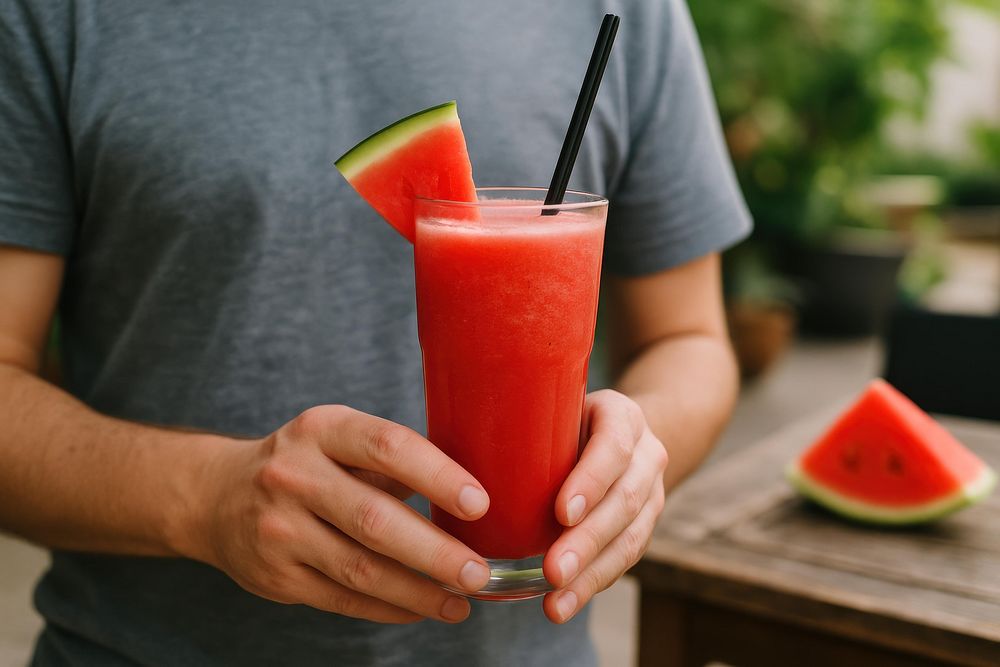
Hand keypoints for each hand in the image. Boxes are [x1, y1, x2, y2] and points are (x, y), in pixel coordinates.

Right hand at [189, 405, 492, 623]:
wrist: (216, 495)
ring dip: (419, 591)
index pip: (387, 447)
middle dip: (435, 551)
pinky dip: (390, 607)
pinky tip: (423, 608)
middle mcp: (295, 476)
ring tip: (461, 601)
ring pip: (361, 569)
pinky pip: (343, 599)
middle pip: (375, 519)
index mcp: (322, 430)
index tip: (478, 503)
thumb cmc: (303, 463)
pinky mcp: (276, 576)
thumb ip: (392, 461)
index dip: (437, 475)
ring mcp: (280, 530)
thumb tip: (469, 496)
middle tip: (479, 571)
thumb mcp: (339, 438)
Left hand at [542, 389, 667, 622]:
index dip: (591, 481)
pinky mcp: (644, 527)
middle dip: (586, 541)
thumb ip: (523, 422)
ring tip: (555, 602)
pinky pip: (623, 560)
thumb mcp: (554, 406)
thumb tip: (458, 453)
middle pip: (623, 501)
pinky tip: (562, 604)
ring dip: (590, 574)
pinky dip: (591, 584)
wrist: (622, 434)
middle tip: (552, 570)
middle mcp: (647, 456)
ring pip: (629, 539)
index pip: (614, 447)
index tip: (561, 512)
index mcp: (623, 418)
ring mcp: (652, 494)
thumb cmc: (568, 418)